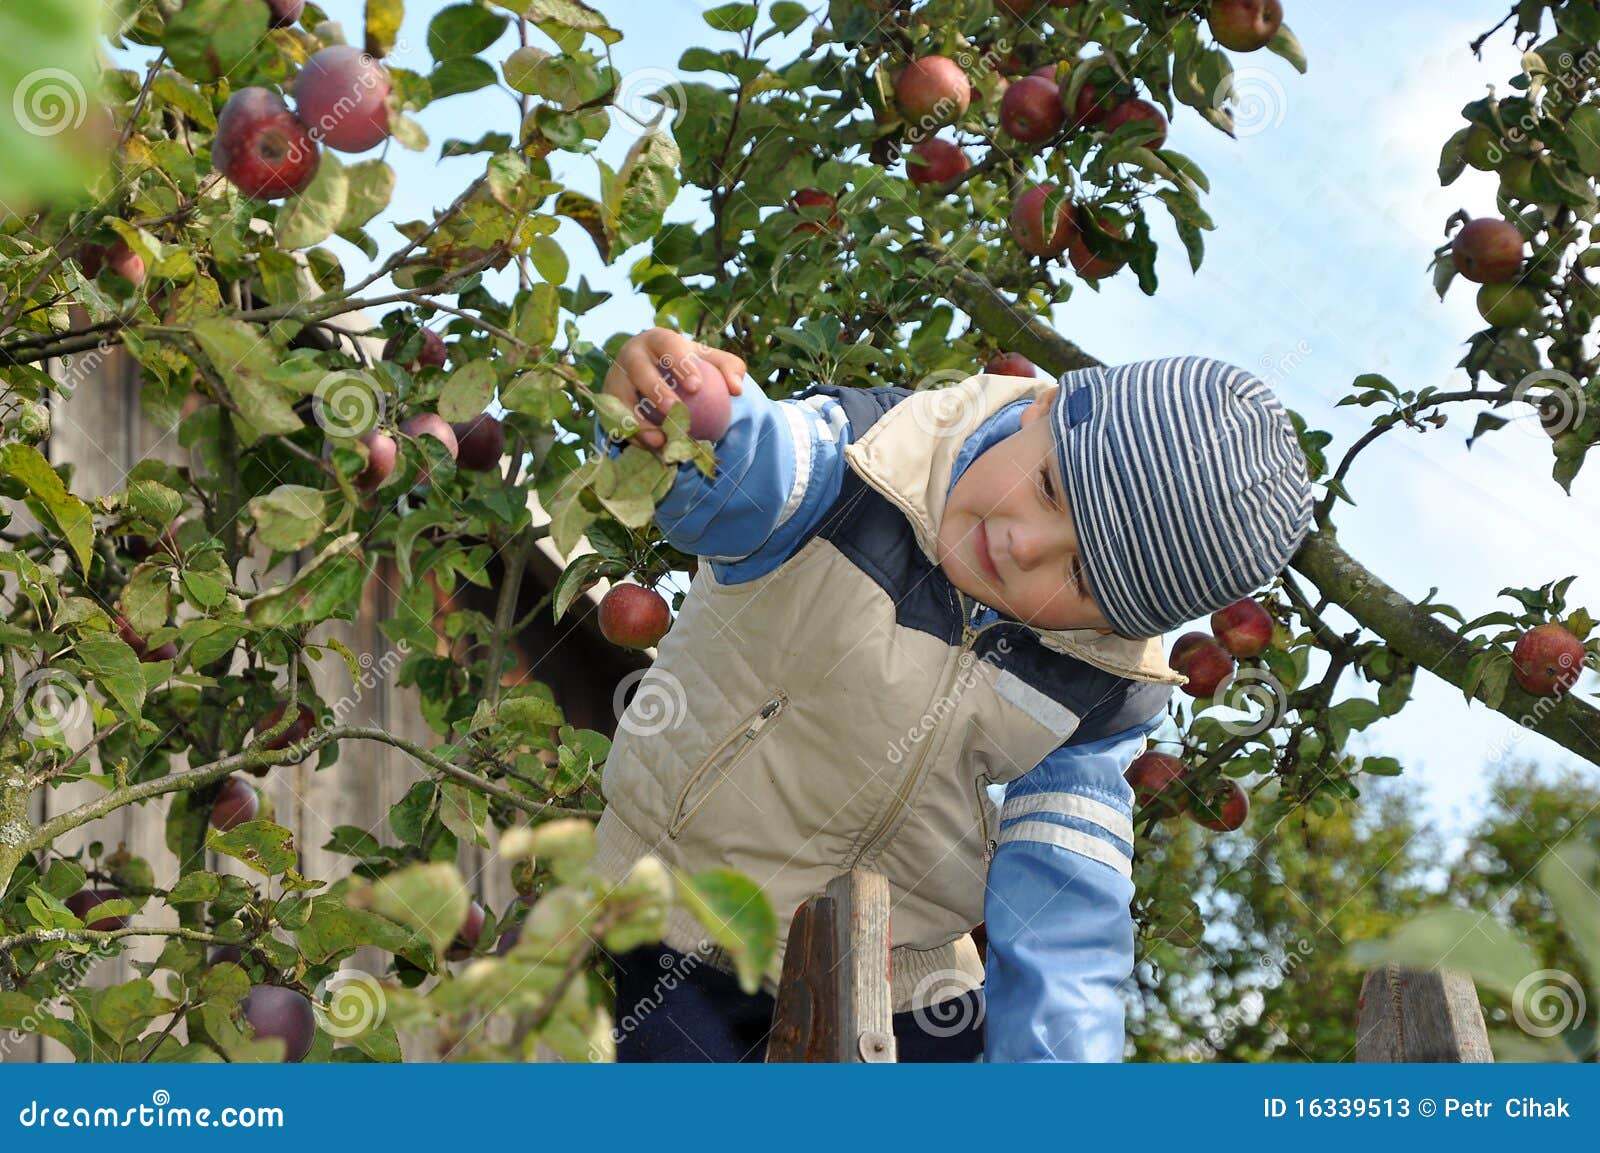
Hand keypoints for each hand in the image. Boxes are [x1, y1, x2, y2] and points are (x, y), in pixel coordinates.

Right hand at [602, 327, 745, 449]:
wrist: (654, 372)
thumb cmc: (686, 366)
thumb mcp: (709, 361)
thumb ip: (729, 369)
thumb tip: (736, 389)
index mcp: (658, 339)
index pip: (667, 345)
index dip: (680, 364)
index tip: (696, 386)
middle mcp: (632, 354)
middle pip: (639, 370)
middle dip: (655, 390)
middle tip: (675, 411)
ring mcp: (616, 377)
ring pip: (620, 397)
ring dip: (637, 420)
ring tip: (660, 439)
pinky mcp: (608, 400)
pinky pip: (615, 419)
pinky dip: (632, 434)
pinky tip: (652, 447)